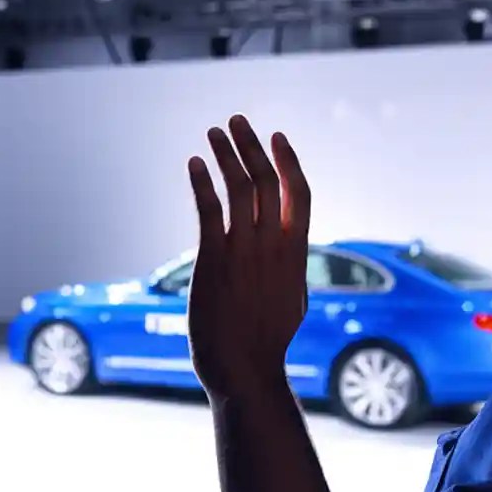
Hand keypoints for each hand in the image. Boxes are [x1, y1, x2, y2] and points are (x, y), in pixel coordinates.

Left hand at [186, 114, 310, 402]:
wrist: (245, 370)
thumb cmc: (265, 343)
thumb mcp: (290, 300)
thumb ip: (289, 270)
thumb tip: (288, 258)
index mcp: (296, 252)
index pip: (298, 192)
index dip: (288, 160)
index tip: (276, 137)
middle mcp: (273, 245)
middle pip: (266, 180)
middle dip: (250, 145)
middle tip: (236, 121)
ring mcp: (244, 251)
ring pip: (239, 187)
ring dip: (225, 153)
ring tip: (213, 132)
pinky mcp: (214, 260)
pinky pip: (209, 210)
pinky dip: (201, 181)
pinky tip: (193, 163)